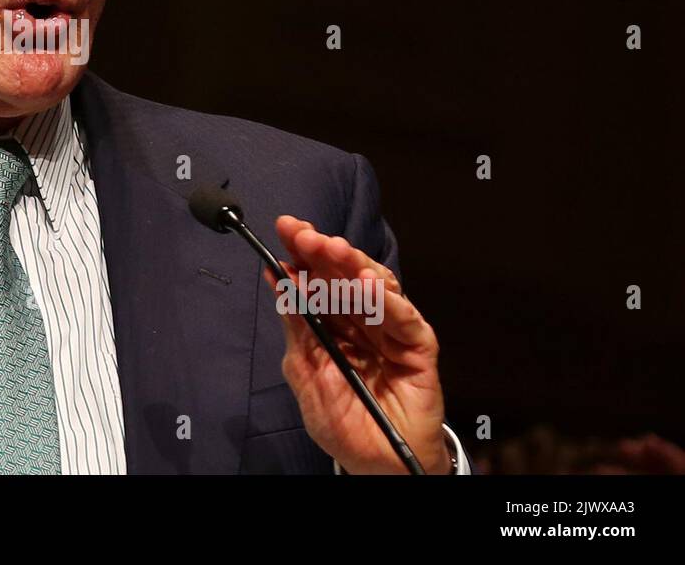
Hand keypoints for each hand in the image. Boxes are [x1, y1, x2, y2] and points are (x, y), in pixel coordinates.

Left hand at [264, 216, 451, 474]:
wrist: (379, 464)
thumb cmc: (344, 422)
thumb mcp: (307, 374)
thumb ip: (296, 329)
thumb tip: (276, 281)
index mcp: (332, 322)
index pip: (316, 277)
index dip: (302, 251)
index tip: (285, 228)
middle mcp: (361, 318)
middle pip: (343, 273)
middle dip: (323, 250)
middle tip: (305, 235)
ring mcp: (390, 329)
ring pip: (374, 285)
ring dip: (352, 264)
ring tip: (333, 249)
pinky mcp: (417, 346)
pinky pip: (403, 318)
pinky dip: (387, 300)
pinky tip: (369, 285)